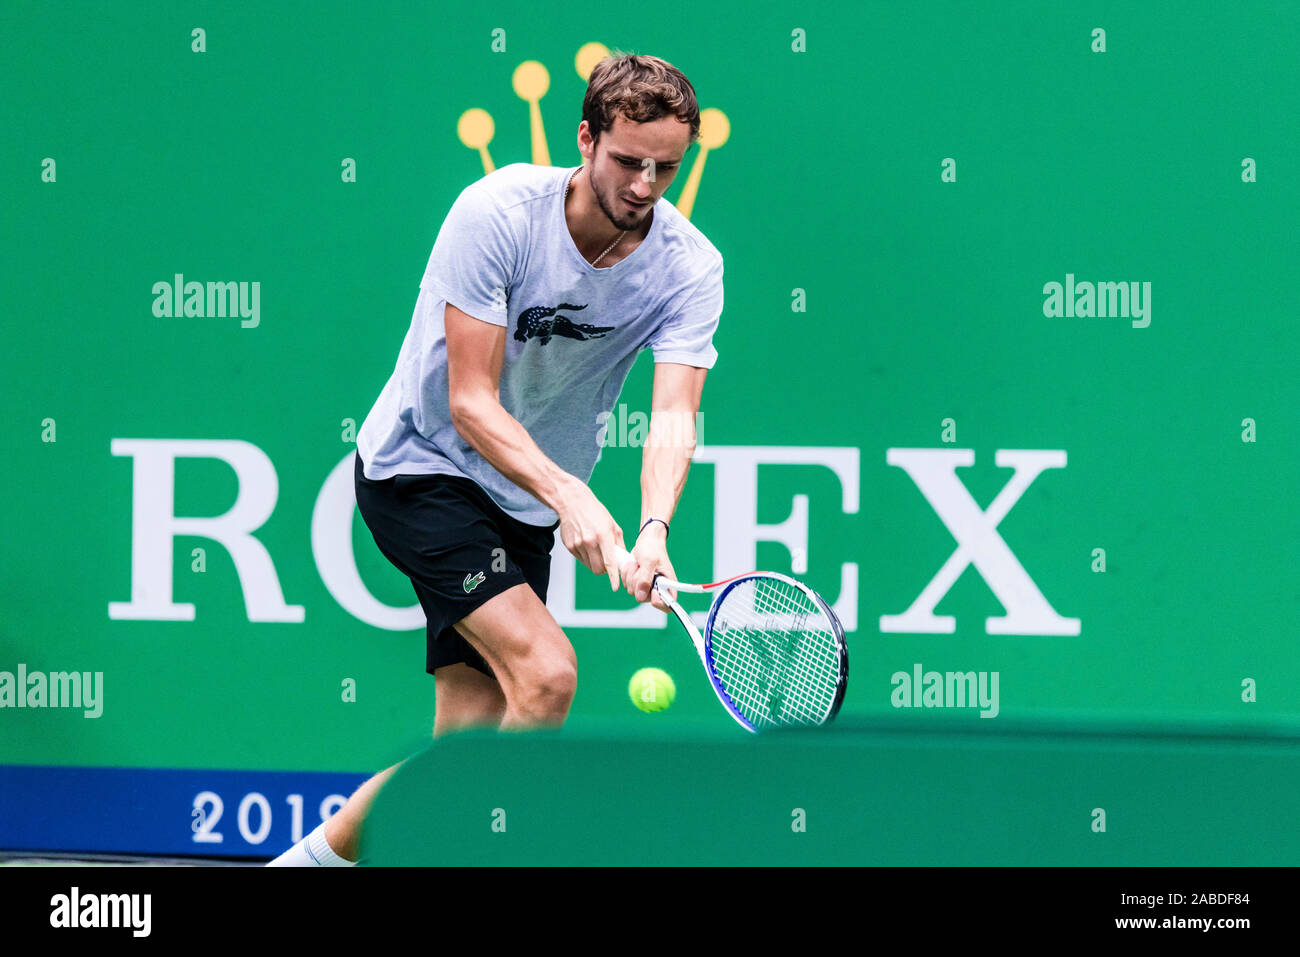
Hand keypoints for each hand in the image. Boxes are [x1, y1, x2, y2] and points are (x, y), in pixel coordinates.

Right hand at [555, 476, 624, 590]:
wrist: (572, 502)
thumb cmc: (595, 512)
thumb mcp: (612, 524)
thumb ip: (618, 543)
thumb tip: (623, 559)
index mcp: (603, 535)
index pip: (609, 561)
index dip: (613, 576)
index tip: (616, 587)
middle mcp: (589, 541)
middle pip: (598, 569)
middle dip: (604, 570)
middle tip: (607, 562)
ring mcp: (578, 545)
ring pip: (589, 566)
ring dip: (595, 562)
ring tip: (596, 549)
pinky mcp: (569, 546)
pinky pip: (581, 559)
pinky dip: (586, 557)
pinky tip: (587, 544)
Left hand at [623, 523, 675, 612]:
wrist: (647, 540)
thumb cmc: (653, 548)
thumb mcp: (649, 561)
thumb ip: (645, 579)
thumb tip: (640, 595)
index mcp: (668, 585)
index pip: (667, 606)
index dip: (658, 602)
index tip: (651, 590)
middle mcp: (658, 588)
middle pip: (643, 598)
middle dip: (638, 582)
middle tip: (641, 568)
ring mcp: (647, 587)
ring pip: (633, 591)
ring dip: (631, 576)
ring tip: (638, 564)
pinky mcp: (638, 583)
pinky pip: (627, 585)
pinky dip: (627, 575)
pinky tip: (633, 565)